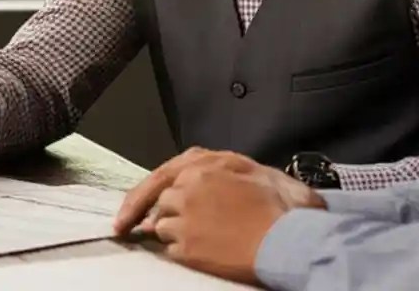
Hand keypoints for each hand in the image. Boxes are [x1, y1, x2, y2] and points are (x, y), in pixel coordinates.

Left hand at [113, 147, 322, 234]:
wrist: (284, 240)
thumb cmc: (276, 206)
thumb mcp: (252, 172)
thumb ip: (217, 172)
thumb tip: (190, 184)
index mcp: (201, 166)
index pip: (162, 178)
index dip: (147, 195)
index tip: (134, 209)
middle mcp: (187, 189)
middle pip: (162, 203)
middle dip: (169, 213)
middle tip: (183, 225)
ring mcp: (185, 220)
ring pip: (161, 227)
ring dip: (173, 232)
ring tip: (201, 238)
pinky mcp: (187, 247)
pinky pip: (170, 250)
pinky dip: (180, 252)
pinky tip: (203, 251)